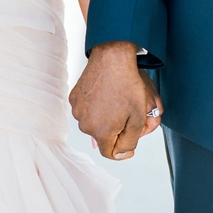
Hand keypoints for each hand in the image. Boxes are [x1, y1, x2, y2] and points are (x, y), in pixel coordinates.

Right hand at [69, 41, 163, 160]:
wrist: (112, 59)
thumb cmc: (128, 86)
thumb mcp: (139, 118)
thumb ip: (130, 141)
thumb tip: (121, 154)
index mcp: (101, 132)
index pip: (110, 153)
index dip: (123, 150)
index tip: (131, 141)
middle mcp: (85, 125)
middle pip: (102, 137)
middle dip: (116, 130)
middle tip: (129, 114)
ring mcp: (77, 110)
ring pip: (93, 123)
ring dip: (105, 118)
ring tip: (117, 101)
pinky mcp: (74, 98)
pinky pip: (86, 109)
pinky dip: (96, 106)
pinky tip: (106, 94)